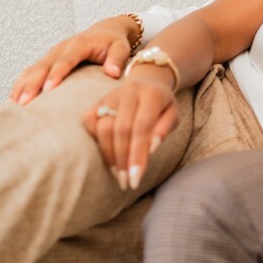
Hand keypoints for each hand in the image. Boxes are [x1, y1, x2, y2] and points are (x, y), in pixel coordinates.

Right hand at [9, 16, 137, 103]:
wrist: (106, 31)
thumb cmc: (113, 42)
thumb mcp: (121, 47)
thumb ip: (118, 59)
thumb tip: (112, 73)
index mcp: (79, 44)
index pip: (66, 60)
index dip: (56, 74)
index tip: (48, 89)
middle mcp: (61, 48)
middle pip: (43, 66)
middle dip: (32, 84)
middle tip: (25, 102)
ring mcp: (52, 54)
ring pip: (33, 69)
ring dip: (22, 85)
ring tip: (15, 105)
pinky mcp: (47, 60)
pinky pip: (30, 72)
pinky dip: (21, 84)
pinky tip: (15, 100)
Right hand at [81, 69, 177, 190]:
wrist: (147, 80)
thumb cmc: (162, 104)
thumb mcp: (173, 114)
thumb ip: (164, 129)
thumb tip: (150, 149)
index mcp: (151, 94)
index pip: (142, 127)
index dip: (137, 155)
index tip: (136, 179)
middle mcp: (129, 92)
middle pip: (121, 129)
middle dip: (123, 160)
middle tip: (125, 182)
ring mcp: (110, 95)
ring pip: (103, 127)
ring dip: (109, 155)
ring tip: (118, 173)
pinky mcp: (96, 101)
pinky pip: (89, 121)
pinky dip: (94, 139)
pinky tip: (106, 152)